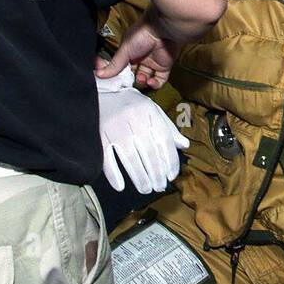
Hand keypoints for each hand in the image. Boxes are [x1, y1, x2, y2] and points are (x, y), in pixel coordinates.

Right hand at [96, 68, 188, 194]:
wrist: (101, 94)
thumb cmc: (131, 106)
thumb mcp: (152, 111)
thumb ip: (168, 128)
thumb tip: (184, 146)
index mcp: (149, 112)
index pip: (164, 140)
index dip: (170, 161)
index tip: (171, 176)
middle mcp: (134, 119)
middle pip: (148, 152)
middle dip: (156, 173)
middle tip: (159, 187)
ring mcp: (115, 127)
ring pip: (130, 158)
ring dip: (140, 177)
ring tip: (146, 189)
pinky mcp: (99, 135)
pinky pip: (107, 159)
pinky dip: (113, 175)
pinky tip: (120, 186)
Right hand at [98, 18, 178, 89]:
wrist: (162, 28)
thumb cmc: (142, 32)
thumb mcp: (124, 49)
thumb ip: (114, 64)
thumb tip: (100, 74)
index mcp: (129, 52)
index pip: (122, 67)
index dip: (119, 75)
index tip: (116, 81)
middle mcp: (141, 57)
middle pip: (134, 74)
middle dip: (131, 80)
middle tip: (130, 82)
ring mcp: (153, 62)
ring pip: (147, 78)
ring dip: (143, 82)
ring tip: (141, 79)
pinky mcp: (164, 66)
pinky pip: (160, 80)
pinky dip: (155, 84)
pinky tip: (150, 81)